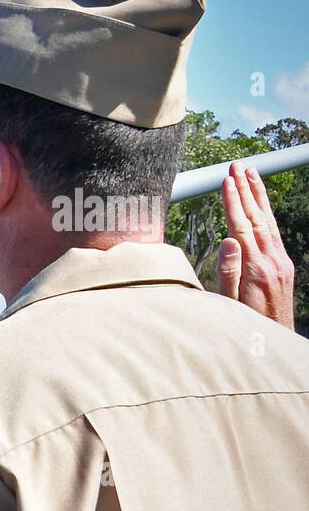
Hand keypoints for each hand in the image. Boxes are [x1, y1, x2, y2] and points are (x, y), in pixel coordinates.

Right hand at [218, 163, 294, 328]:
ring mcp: (281, 263)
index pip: (241, 227)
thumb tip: (229, 239)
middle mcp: (272, 262)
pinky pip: (274, 233)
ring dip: (259, 197)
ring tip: (251, 175)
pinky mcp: (283, 267)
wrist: (273, 344)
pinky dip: (266, 214)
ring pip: (268, 222)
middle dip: (247, 190)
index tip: (227, 181)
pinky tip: (261, 206)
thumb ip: (229, 271)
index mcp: (255, 269)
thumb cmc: (243, 327)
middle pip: (257, 218)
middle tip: (239, 166)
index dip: (233, 202)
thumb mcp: (228, 304)